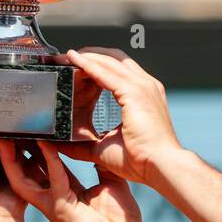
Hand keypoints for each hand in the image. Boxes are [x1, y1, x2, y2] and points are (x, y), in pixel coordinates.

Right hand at [0, 137, 145, 221]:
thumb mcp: (111, 184)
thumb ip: (100, 166)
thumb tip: (99, 147)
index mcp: (65, 193)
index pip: (44, 166)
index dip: (34, 148)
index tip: (29, 128)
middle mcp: (54, 199)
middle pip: (26, 170)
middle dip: (12, 151)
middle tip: (3, 129)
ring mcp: (55, 205)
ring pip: (24, 178)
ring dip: (14, 158)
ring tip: (7, 137)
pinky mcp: (63, 209)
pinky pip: (54, 180)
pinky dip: (50, 161)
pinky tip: (45, 144)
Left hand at [55, 48, 182, 185]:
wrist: (160, 167)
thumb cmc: (140, 161)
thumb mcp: (105, 148)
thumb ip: (83, 145)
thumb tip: (61, 145)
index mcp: (143, 96)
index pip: (119, 71)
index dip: (97, 64)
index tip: (76, 65)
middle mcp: (146, 86)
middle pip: (115, 59)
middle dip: (91, 54)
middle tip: (67, 57)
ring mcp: (143, 86)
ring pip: (110, 61)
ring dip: (87, 56)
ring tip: (66, 56)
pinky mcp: (135, 93)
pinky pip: (106, 73)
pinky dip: (88, 65)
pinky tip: (73, 61)